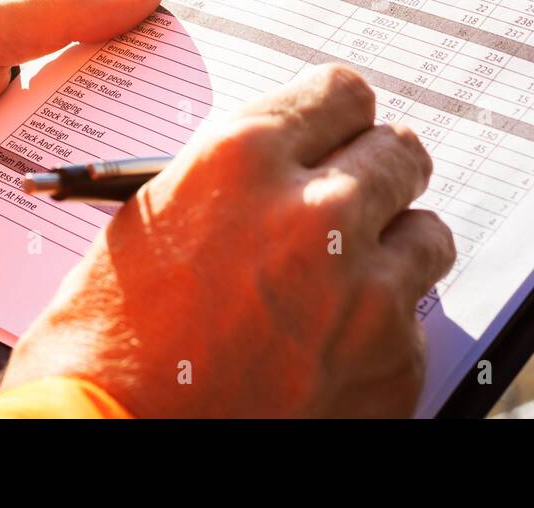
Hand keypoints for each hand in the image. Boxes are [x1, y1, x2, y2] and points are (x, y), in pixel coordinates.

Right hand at [1, 64, 455, 417]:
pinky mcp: (392, 359)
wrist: (112, 441)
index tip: (342, 134)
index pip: (343, 92)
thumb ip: (237, 176)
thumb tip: (294, 161)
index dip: (340, 118)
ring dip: (393, 249)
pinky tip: (329, 346)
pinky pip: (416, 318)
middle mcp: (317, 212)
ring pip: (426, 234)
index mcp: (245, 157)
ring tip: (346, 280)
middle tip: (355, 204)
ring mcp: (363, 290)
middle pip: (400, 153)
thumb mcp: (154, 218)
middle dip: (378, 174)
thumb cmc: (107, 344)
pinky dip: (382, 329)